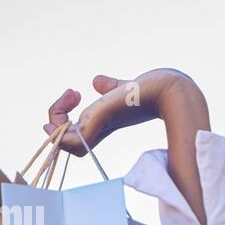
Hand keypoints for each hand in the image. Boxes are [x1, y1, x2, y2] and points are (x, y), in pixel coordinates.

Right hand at [43, 68, 200, 155]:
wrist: (169, 89)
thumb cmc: (152, 89)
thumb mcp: (123, 89)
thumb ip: (109, 88)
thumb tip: (95, 81)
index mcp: (102, 124)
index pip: (72, 134)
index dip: (62, 118)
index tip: (73, 93)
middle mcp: (100, 130)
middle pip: (64, 141)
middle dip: (55, 120)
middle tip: (72, 95)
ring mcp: (101, 129)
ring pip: (64, 143)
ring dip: (56, 124)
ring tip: (72, 95)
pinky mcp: (103, 123)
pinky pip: (73, 141)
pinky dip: (64, 132)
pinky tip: (75, 100)